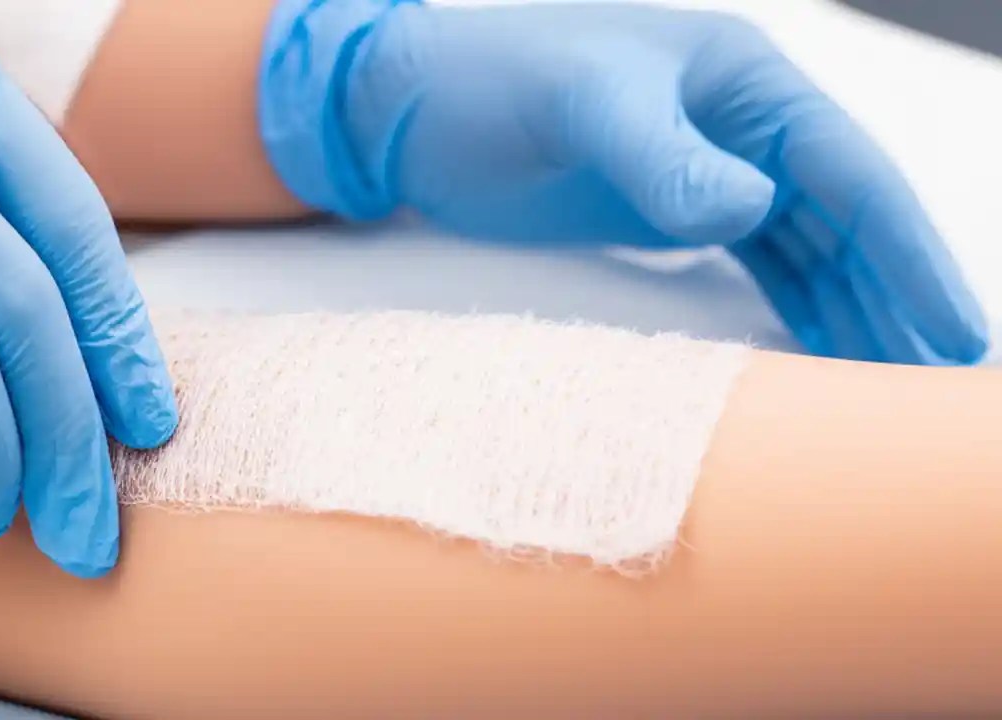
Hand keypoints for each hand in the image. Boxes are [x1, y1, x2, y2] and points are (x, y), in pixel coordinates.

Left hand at [272, 1, 986, 363]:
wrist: (411, 109)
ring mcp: (709, 168)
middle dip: (896, 294)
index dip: (909, 254)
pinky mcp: (671, 208)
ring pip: (808, 246)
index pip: (851, 176)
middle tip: (943, 378)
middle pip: (845, 218)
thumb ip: (660, 155)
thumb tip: (750, 206)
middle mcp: (741, 124)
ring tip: (896, 383)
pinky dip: (794, 306)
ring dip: (854, 309)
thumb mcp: (577, 103)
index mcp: (742, 82)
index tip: (951, 331)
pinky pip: (758, 262)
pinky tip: (821, 350)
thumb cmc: (489, 81)